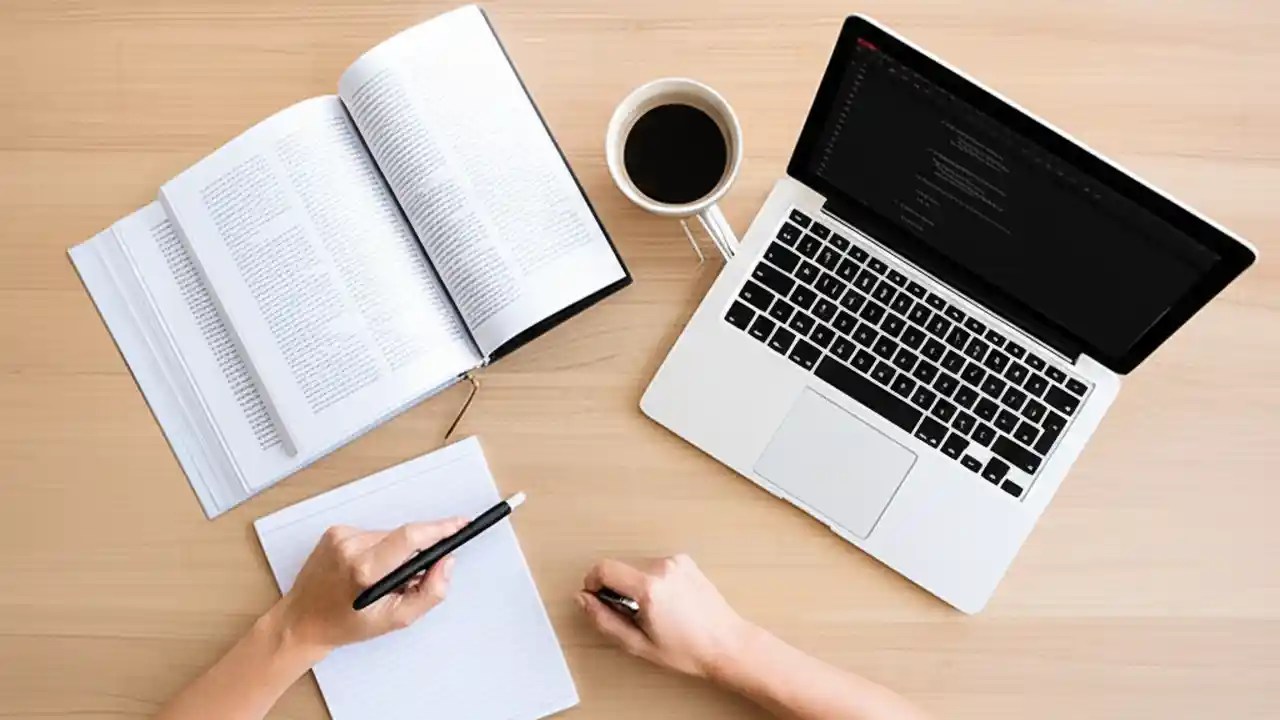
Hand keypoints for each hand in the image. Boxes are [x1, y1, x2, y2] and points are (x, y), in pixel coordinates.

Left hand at [275, 519, 465, 657]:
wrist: (302, 620)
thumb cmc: (345, 624)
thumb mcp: (394, 620)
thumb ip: (430, 593)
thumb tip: (446, 563)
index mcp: (365, 569)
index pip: (411, 537)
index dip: (440, 528)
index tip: (459, 524)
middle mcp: (350, 547)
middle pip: (403, 537)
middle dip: (414, 554)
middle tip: (406, 579)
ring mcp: (340, 537)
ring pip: (387, 536)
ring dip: (393, 554)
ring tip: (377, 580)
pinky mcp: (334, 532)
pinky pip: (371, 535)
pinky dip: (376, 550)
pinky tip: (363, 571)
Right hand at [578, 554, 752, 679]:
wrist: (726, 644)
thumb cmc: (689, 650)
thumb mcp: (638, 644)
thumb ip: (604, 620)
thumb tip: (583, 600)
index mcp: (650, 587)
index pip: (604, 568)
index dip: (592, 583)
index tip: (596, 598)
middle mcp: (663, 567)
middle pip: (620, 568)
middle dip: (617, 589)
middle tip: (632, 615)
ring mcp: (677, 562)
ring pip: (637, 568)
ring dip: (636, 586)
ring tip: (654, 612)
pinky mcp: (685, 562)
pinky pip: (655, 567)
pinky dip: (653, 582)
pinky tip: (667, 604)